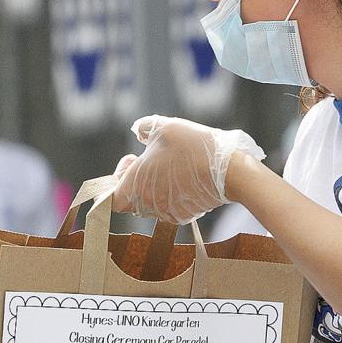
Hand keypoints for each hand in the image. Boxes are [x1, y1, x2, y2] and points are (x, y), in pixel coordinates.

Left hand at [113, 115, 264, 222]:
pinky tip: (187, 175)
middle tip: (154, 158)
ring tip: (173, 164)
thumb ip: (143, 128)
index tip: (133, 159)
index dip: (118, 179)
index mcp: (135, 185)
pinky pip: (170, 206)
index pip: (112, 197)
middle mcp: (147, 204)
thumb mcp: (163, 127)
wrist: (229, 171)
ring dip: (156, 185)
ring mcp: (167, 213)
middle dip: (138, 178)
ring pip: (152, 202)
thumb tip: (138, 132)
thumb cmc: (192, 147)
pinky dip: (173, 193)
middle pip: (132, 198)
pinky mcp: (185, 215)